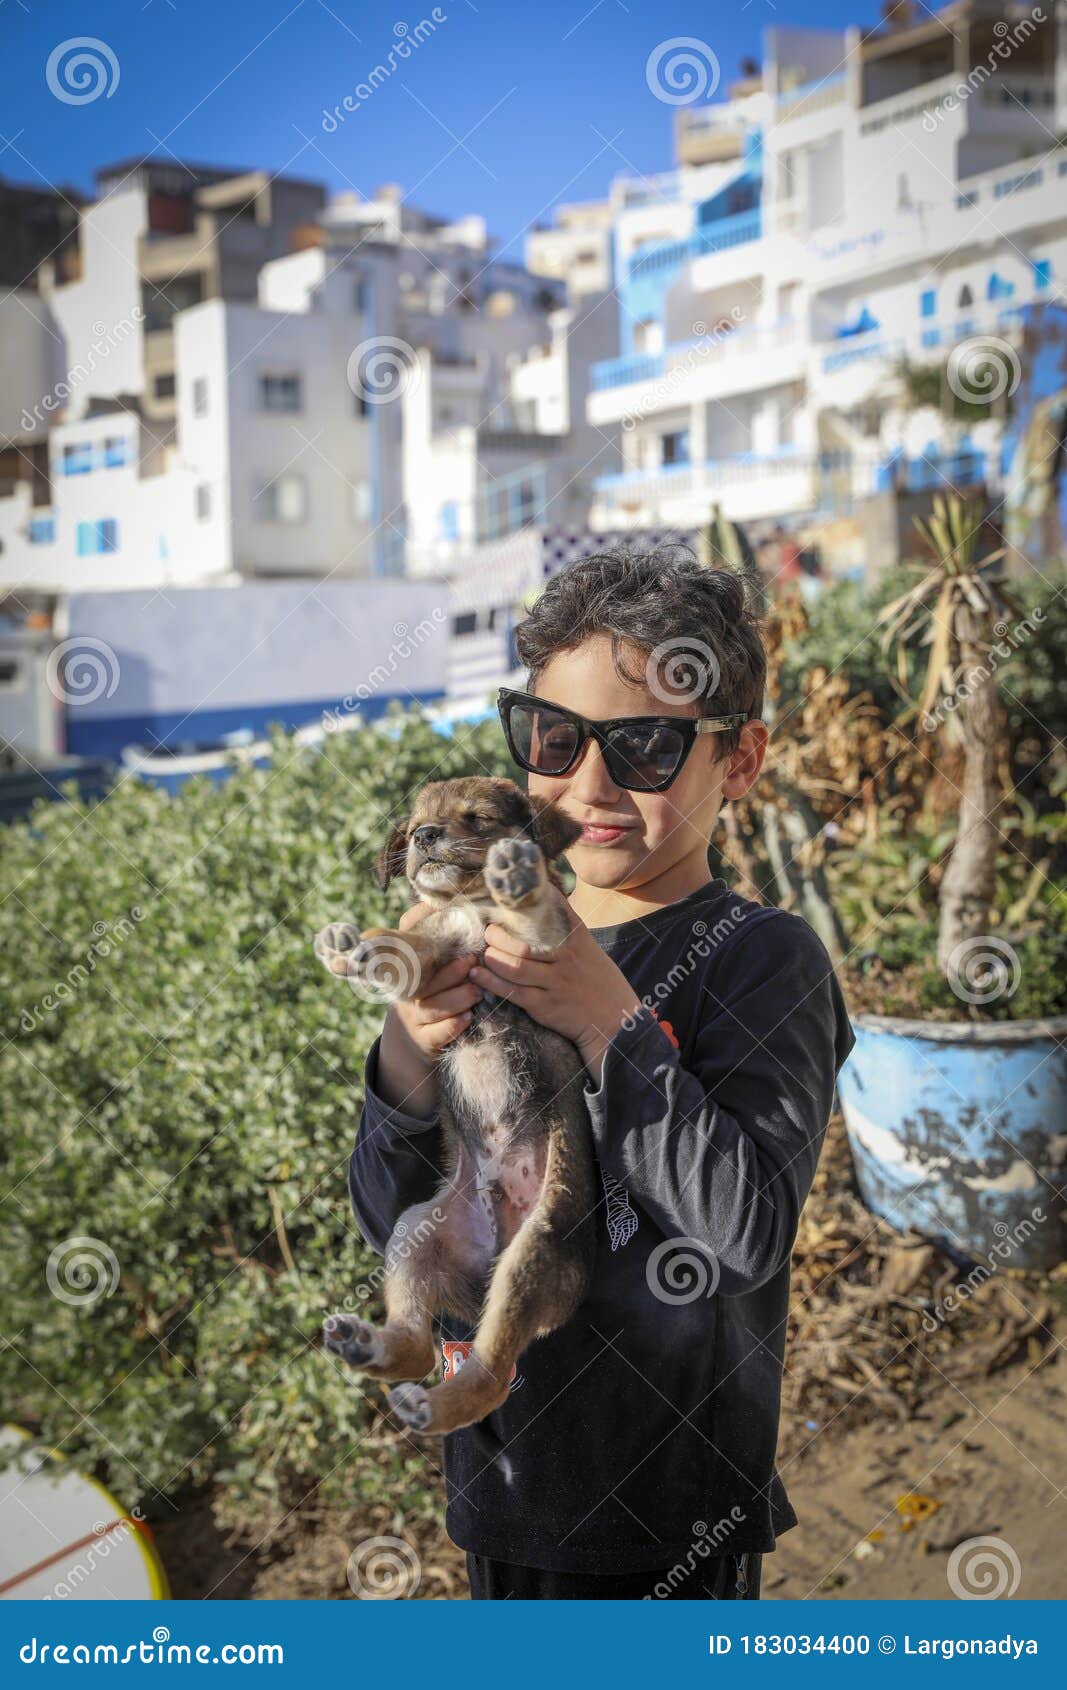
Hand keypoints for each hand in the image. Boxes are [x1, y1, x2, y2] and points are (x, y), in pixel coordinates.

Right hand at [375, 905, 480, 1114]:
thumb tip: (434, 902)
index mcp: (407, 972)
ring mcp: (413, 1019)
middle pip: (424, 983)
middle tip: (472, 963)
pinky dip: (451, 1027)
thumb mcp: (427, 966)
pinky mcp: (423, 1042)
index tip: (452, 939)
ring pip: (431, 1009)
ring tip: (476, 993)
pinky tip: (467, 1019)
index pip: (410, 954)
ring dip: (455, 999)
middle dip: (449, 972)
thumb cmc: (431, 992)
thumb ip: (428, 937)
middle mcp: (407, 994)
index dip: (429, 945)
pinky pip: (435, 1035)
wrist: (416, 1039)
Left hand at [470, 894, 640, 1082]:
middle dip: (498, 936)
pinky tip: (478, 975)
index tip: (507, 897)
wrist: (615, 1021)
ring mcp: (555, 983)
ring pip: (514, 967)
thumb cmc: (599, 982)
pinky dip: (492, 982)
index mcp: (576, 940)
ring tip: (481, 954)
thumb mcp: (589, 950)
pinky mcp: (545, 1006)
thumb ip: (567, 931)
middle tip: (488, 932)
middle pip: (523, 943)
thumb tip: (544, 906)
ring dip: (492, 958)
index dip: (527, 901)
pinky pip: (513, 992)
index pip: (553, 911)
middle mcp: (565, 958)